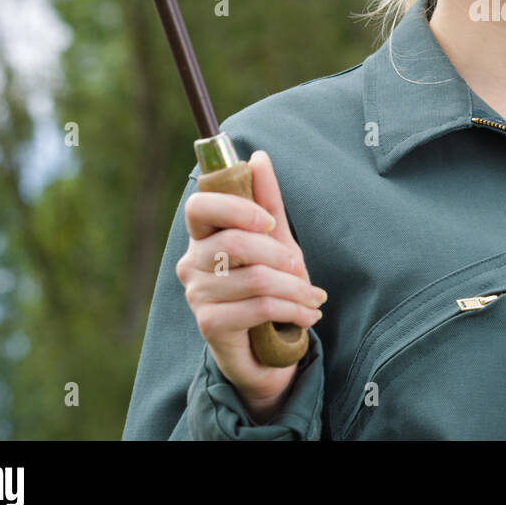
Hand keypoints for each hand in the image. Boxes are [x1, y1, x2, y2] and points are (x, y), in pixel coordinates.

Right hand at [175, 150, 326, 422]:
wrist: (269, 347)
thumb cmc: (270, 284)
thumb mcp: (275, 240)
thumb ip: (266, 201)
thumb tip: (258, 157)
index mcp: (204, 235)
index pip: (199, 206)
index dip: (236, 208)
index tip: (269, 222)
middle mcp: (192, 263)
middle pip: (234, 243)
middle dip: (280, 255)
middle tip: (301, 268)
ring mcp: (197, 295)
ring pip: (255, 279)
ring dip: (296, 288)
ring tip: (313, 297)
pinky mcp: (209, 325)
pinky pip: (259, 307)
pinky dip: (293, 309)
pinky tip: (308, 315)